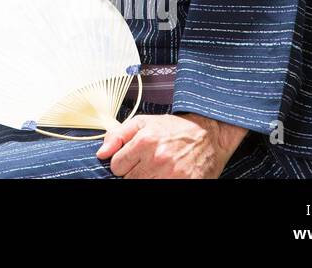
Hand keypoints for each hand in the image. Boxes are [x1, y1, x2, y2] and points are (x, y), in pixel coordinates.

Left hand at [95, 112, 246, 177]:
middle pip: (129, 179)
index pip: (116, 166)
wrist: (209, 134)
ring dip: (147, 178)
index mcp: (145, 141)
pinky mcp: (185, 183)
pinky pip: (162, 188)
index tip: (132, 159)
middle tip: (147, 163)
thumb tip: (102, 153)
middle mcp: (157, 158)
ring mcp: (172, 173)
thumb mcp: (143, 122)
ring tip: (157, 169)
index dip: (122, 163)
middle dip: (135, 172)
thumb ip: (118, 135)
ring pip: (142, 185)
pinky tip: (166, 175)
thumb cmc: (175, 129)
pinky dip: (162, 182)